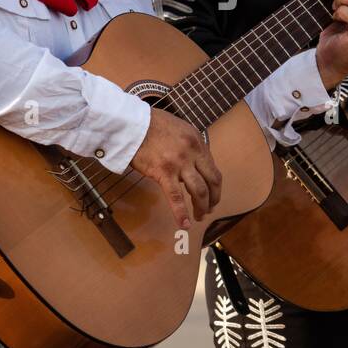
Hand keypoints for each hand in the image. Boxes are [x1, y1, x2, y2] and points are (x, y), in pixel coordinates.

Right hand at [129, 106, 222, 229]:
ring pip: (199, 191)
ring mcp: (180, 163)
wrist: (131, 124)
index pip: (213, 168)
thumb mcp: (179, 129)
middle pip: (212, 181)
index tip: (213, 194)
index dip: (215, 186)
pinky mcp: (164, 173)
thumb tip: (192, 166)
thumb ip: (189, 146)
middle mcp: (193, 152)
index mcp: (197, 141)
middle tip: (209, 208)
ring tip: (199, 216)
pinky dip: (181, 213)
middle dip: (213, 198)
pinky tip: (184, 224)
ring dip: (202, 207)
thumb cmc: (151, 124)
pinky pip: (176, 198)